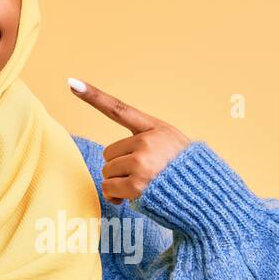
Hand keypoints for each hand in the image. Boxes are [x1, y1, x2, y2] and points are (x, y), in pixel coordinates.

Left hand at [68, 78, 190, 204]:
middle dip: (119, 167)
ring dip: (118, 183)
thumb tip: (109, 174)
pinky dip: (116, 196)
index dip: (94, 96)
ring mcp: (142, 162)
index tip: (72, 82)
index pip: (119, 109)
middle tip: (142, 175)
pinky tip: (134, 197)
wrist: (206, 197)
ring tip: (143, 186)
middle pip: (109, 153)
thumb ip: (145, 147)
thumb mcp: (173, 147)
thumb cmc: (186, 175)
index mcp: (155, 129)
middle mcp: (147, 142)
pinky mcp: (137, 184)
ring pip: (108, 171)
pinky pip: (109, 188)